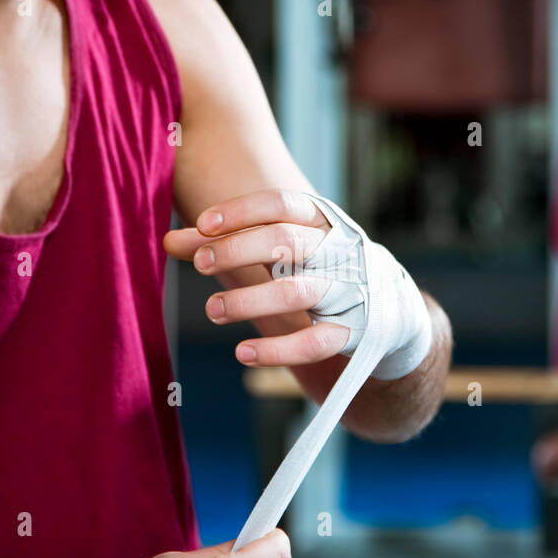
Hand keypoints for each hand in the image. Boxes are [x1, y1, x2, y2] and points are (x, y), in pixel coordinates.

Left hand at [163, 189, 350, 366]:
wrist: (389, 309)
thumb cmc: (317, 268)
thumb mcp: (277, 249)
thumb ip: (225, 243)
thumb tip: (168, 242)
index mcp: (320, 221)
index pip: (281, 204)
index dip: (241, 212)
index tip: (203, 225)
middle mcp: (337, 250)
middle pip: (286, 241)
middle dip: (238, 250)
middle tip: (201, 264)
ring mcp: (348, 290)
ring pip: (297, 292)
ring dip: (249, 300)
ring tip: (212, 310)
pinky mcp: (354, 331)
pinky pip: (315, 343)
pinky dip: (277, 351)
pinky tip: (242, 353)